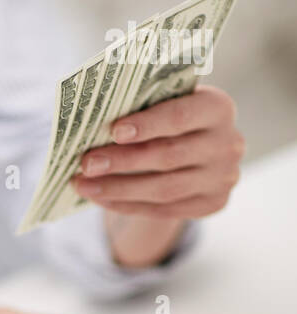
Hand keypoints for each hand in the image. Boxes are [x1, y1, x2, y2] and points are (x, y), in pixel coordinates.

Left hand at [73, 85, 243, 223]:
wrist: (201, 151)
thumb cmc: (174, 118)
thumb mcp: (169, 102)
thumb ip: (146, 107)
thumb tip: (95, 124)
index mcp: (218, 108)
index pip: (181, 116)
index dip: (147, 124)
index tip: (113, 130)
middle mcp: (228, 144)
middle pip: (167, 156)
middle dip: (122, 161)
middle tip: (86, 164)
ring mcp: (222, 178)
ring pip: (162, 189)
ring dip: (118, 189)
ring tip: (84, 185)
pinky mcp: (212, 204)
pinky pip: (162, 210)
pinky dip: (127, 205)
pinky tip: (101, 199)